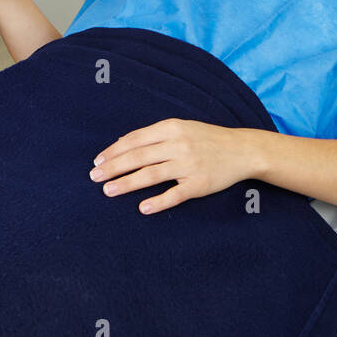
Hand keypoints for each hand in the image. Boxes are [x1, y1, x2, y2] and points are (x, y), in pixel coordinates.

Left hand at [88, 119, 259, 213]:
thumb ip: (154, 135)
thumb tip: (123, 142)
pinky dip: (158, 201)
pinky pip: (175, 195)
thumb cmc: (206, 138)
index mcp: (171, 128)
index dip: (114, 150)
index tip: (98, 160)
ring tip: (108, 190)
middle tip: (94, 177)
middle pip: (138, 156)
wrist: (242, 150)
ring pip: (151, 175)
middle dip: (113, 167)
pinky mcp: (198, 184)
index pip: (135, 139)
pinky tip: (142, 208)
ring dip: (127, 183)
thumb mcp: (181, 128)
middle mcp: (178, 145)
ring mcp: (188, 165)